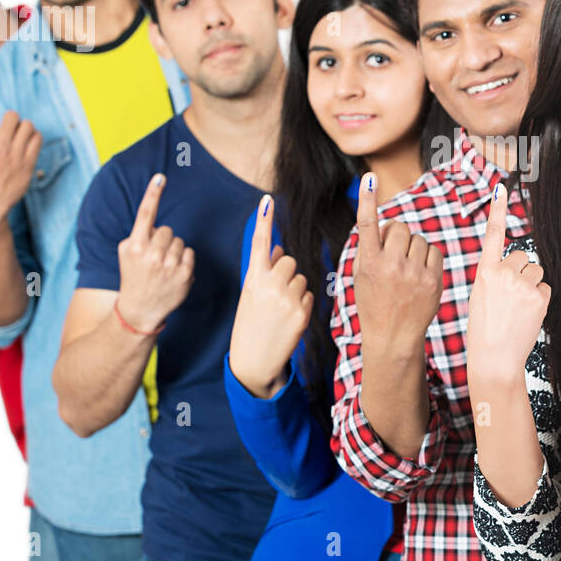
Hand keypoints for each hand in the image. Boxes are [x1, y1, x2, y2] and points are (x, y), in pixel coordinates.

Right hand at [0, 69, 41, 227]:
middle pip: (13, 115)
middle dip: (14, 121)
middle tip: (11, 133)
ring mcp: (14, 151)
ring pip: (28, 125)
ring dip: (26, 130)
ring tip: (21, 141)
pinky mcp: (28, 161)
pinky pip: (38, 139)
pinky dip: (35, 139)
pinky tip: (29, 147)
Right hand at [115, 173, 194, 333]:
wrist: (140, 309)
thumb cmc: (134, 275)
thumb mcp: (126, 253)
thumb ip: (138, 234)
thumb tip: (154, 220)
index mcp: (135, 246)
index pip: (145, 214)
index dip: (153, 194)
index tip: (160, 177)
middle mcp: (152, 254)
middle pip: (167, 229)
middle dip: (162, 240)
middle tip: (154, 257)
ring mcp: (169, 266)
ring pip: (180, 241)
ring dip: (173, 251)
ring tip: (163, 267)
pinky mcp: (184, 275)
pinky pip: (190, 253)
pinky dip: (183, 260)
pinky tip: (173, 273)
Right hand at [229, 194, 314, 398]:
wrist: (254, 360)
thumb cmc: (250, 324)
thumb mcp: (251, 295)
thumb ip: (264, 271)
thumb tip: (277, 248)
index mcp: (253, 279)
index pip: (259, 244)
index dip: (263, 221)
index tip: (267, 199)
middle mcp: (270, 286)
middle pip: (289, 260)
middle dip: (286, 272)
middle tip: (276, 293)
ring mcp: (287, 299)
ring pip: (302, 278)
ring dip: (295, 289)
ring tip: (281, 309)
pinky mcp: (302, 313)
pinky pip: (310, 295)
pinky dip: (303, 304)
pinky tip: (290, 319)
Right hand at [352, 171, 442, 356]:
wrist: (393, 336)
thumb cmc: (374, 302)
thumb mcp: (362, 275)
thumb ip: (370, 248)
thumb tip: (385, 223)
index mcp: (368, 263)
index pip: (367, 225)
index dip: (367, 199)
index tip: (369, 178)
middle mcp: (390, 266)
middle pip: (400, 228)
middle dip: (398, 236)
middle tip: (393, 254)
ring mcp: (413, 273)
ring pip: (419, 239)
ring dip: (413, 248)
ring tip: (406, 269)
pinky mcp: (433, 280)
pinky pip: (434, 251)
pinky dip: (428, 258)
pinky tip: (420, 274)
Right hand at [465, 181, 548, 388]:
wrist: (494, 358)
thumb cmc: (484, 329)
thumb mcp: (480, 296)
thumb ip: (494, 276)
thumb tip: (516, 265)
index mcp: (484, 272)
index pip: (491, 235)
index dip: (497, 210)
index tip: (501, 189)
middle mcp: (503, 274)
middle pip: (523, 257)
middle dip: (521, 272)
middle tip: (510, 297)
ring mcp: (522, 285)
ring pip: (537, 271)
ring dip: (532, 285)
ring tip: (518, 308)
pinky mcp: (539, 297)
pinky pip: (546, 287)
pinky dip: (540, 299)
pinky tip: (528, 314)